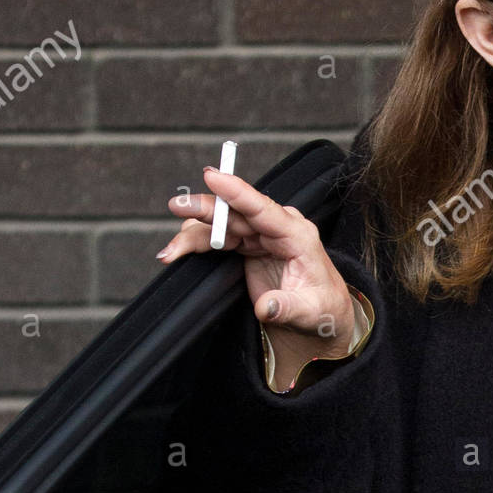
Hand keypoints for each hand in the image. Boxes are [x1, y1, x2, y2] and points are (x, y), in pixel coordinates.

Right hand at [159, 167, 355, 358]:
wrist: (319, 316)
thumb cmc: (321, 308)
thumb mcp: (311, 312)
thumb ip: (287, 308)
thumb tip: (267, 307)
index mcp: (298, 235)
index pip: (264, 209)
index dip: (238, 192)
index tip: (213, 176)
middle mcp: (278, 229)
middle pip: (236, 212)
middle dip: (205, 209)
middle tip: (176, 205)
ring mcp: (260, 236)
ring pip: (221, 225)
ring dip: (193, 234)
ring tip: (170, 252)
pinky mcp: (247, 245)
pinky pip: (217, 238)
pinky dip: (196, 243)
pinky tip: (177, 251)